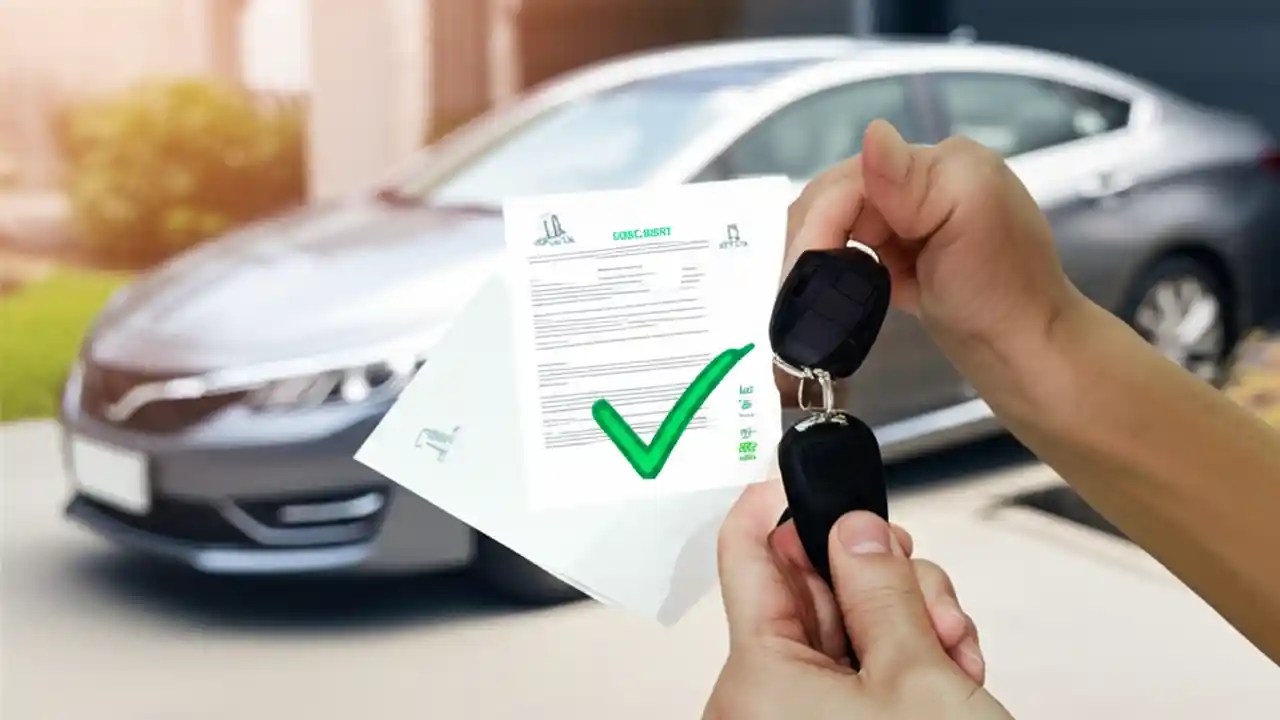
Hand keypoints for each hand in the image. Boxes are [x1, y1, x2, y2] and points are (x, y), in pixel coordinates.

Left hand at [705, 481, 1011, 719]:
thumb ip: (882, 588)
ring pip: (846, 632)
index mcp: (755, 681)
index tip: (799, 469)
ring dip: (907, 623)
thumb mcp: (917, 677)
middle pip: (810, 592)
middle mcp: (761, 704)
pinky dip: (906, 663)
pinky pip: (858, 675)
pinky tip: (949, 672)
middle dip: (877, 578)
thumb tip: (853, 529)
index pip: (745, 558)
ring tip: (954, 649)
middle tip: (920, 583)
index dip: (773, 503)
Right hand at [786, 120, 1080, 354]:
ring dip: (818, 257)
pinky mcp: (902, 252)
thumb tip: (872, 131)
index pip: (850, 178)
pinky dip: (833, 270)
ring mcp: (911, 218)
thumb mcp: (967, 221)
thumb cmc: (1003, 292)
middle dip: (812, 241)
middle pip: (835, 197)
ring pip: (834, 223)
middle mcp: (922, 181)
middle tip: (797, 294)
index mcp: (940, 163)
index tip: (803, 277)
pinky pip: (848, 248)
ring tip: (810, 298)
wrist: (1026, 353)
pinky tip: (834, 294)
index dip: (821, 223)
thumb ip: (911, 180)